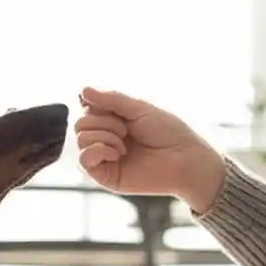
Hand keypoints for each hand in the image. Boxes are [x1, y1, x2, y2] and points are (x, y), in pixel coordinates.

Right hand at [74, 87, 226, 212]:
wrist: (184, 159)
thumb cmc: (168, 133)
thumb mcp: (138, 108)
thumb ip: (110, 99)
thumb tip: (82, 89)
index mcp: (114, 121)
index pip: (87, 108)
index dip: (95, 104)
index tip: (113, 106)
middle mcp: (106, 138)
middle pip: (81, 123)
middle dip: (103, 121)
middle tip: (127, 130)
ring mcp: (104, 158)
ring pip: (80, 138)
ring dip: (105, 135)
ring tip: (126, 144)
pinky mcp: (104, 176)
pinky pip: (84, 160)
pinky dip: (99, 150)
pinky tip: (118, 153)